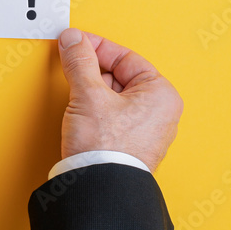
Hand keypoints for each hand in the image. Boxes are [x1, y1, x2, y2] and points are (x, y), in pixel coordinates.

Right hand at [56, 27, 182, 171]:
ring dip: (90, 89)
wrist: (99, 189)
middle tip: (69, 62)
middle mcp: (159, 112)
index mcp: (161, 94)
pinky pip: (111, 115)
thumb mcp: (88, 94)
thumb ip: (80, 61)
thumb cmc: (106, 148)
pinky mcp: (129, 144)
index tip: (75, 42)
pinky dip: (93, 108)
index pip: (125, 57)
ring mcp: (145, 131)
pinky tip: (79, 111)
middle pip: (119, 76)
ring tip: (73, 90)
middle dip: (91, 69)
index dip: (96, 47)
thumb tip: (73, 40)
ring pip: (113, 96)